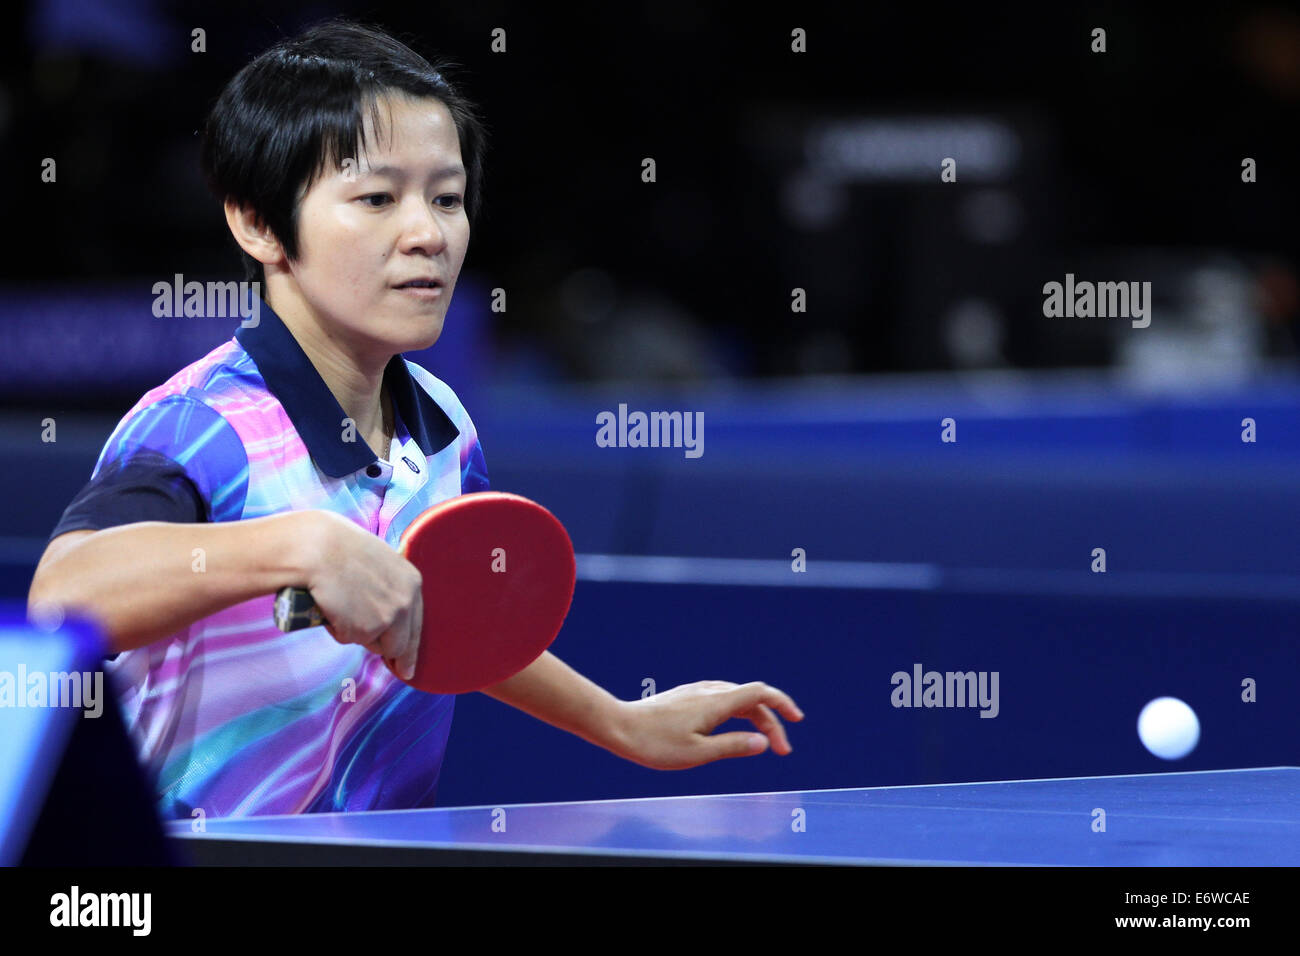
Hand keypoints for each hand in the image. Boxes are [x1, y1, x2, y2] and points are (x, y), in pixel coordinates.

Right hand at [296, 510, 422, 679]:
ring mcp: (387, 617)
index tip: (408, 666)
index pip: (416, 624)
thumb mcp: (378, 561)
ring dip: (359, 635)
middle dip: (396, 658)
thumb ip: (389, 584)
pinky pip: (349, 639)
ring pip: (375, 645)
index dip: (411, 647)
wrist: (316, 548)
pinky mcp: (365, 629)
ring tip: (342, 607)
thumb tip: (388, 610)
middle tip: (397, 670)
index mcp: (412, 582)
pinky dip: (338, 630)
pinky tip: (332, 608)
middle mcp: (406, 602)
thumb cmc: (339, 548)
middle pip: (401, 644)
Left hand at [611, 681, 803, 769]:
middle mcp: (709, 691)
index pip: (760, 693)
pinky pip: (723, 699)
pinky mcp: (687, 697)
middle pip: (752, 699)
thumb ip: (733, 746)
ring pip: (737, 698)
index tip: (796, 721)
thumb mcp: (698, 753)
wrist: (620, 727)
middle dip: (771, 722)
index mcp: (716, 702)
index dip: (782, 704)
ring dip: (755, 718)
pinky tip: (735, 728)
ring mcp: (697, 692)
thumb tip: (763, 743)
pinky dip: (739, 712)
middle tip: (780, 751)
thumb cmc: (656, 744)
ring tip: (762, 742)